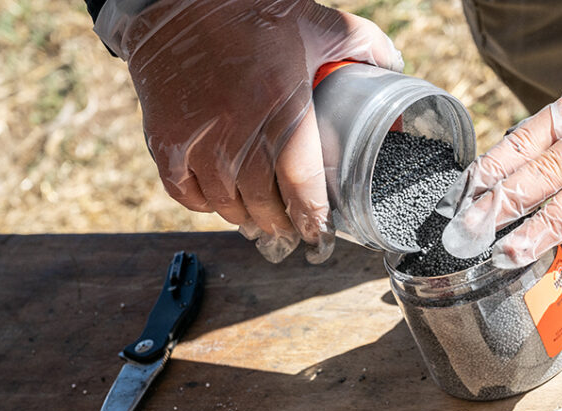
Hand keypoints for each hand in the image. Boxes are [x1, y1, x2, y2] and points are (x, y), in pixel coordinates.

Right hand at [96, 0, 401, 262]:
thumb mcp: (316, 23)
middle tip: (295, 232)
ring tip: (263, 223)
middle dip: (283, 225)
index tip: (322, 236)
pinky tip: (221, 203)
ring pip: (227, 205)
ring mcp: (197, 140)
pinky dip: (205, 205)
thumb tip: (395, 67)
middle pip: (264, 204)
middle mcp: (237, 131)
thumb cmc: (249, 10)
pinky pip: (186, 194)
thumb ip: (362, 45)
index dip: (313, 218)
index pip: (301, 184)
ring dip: (247, 219)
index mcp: (281, 106)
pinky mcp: (166, 141)